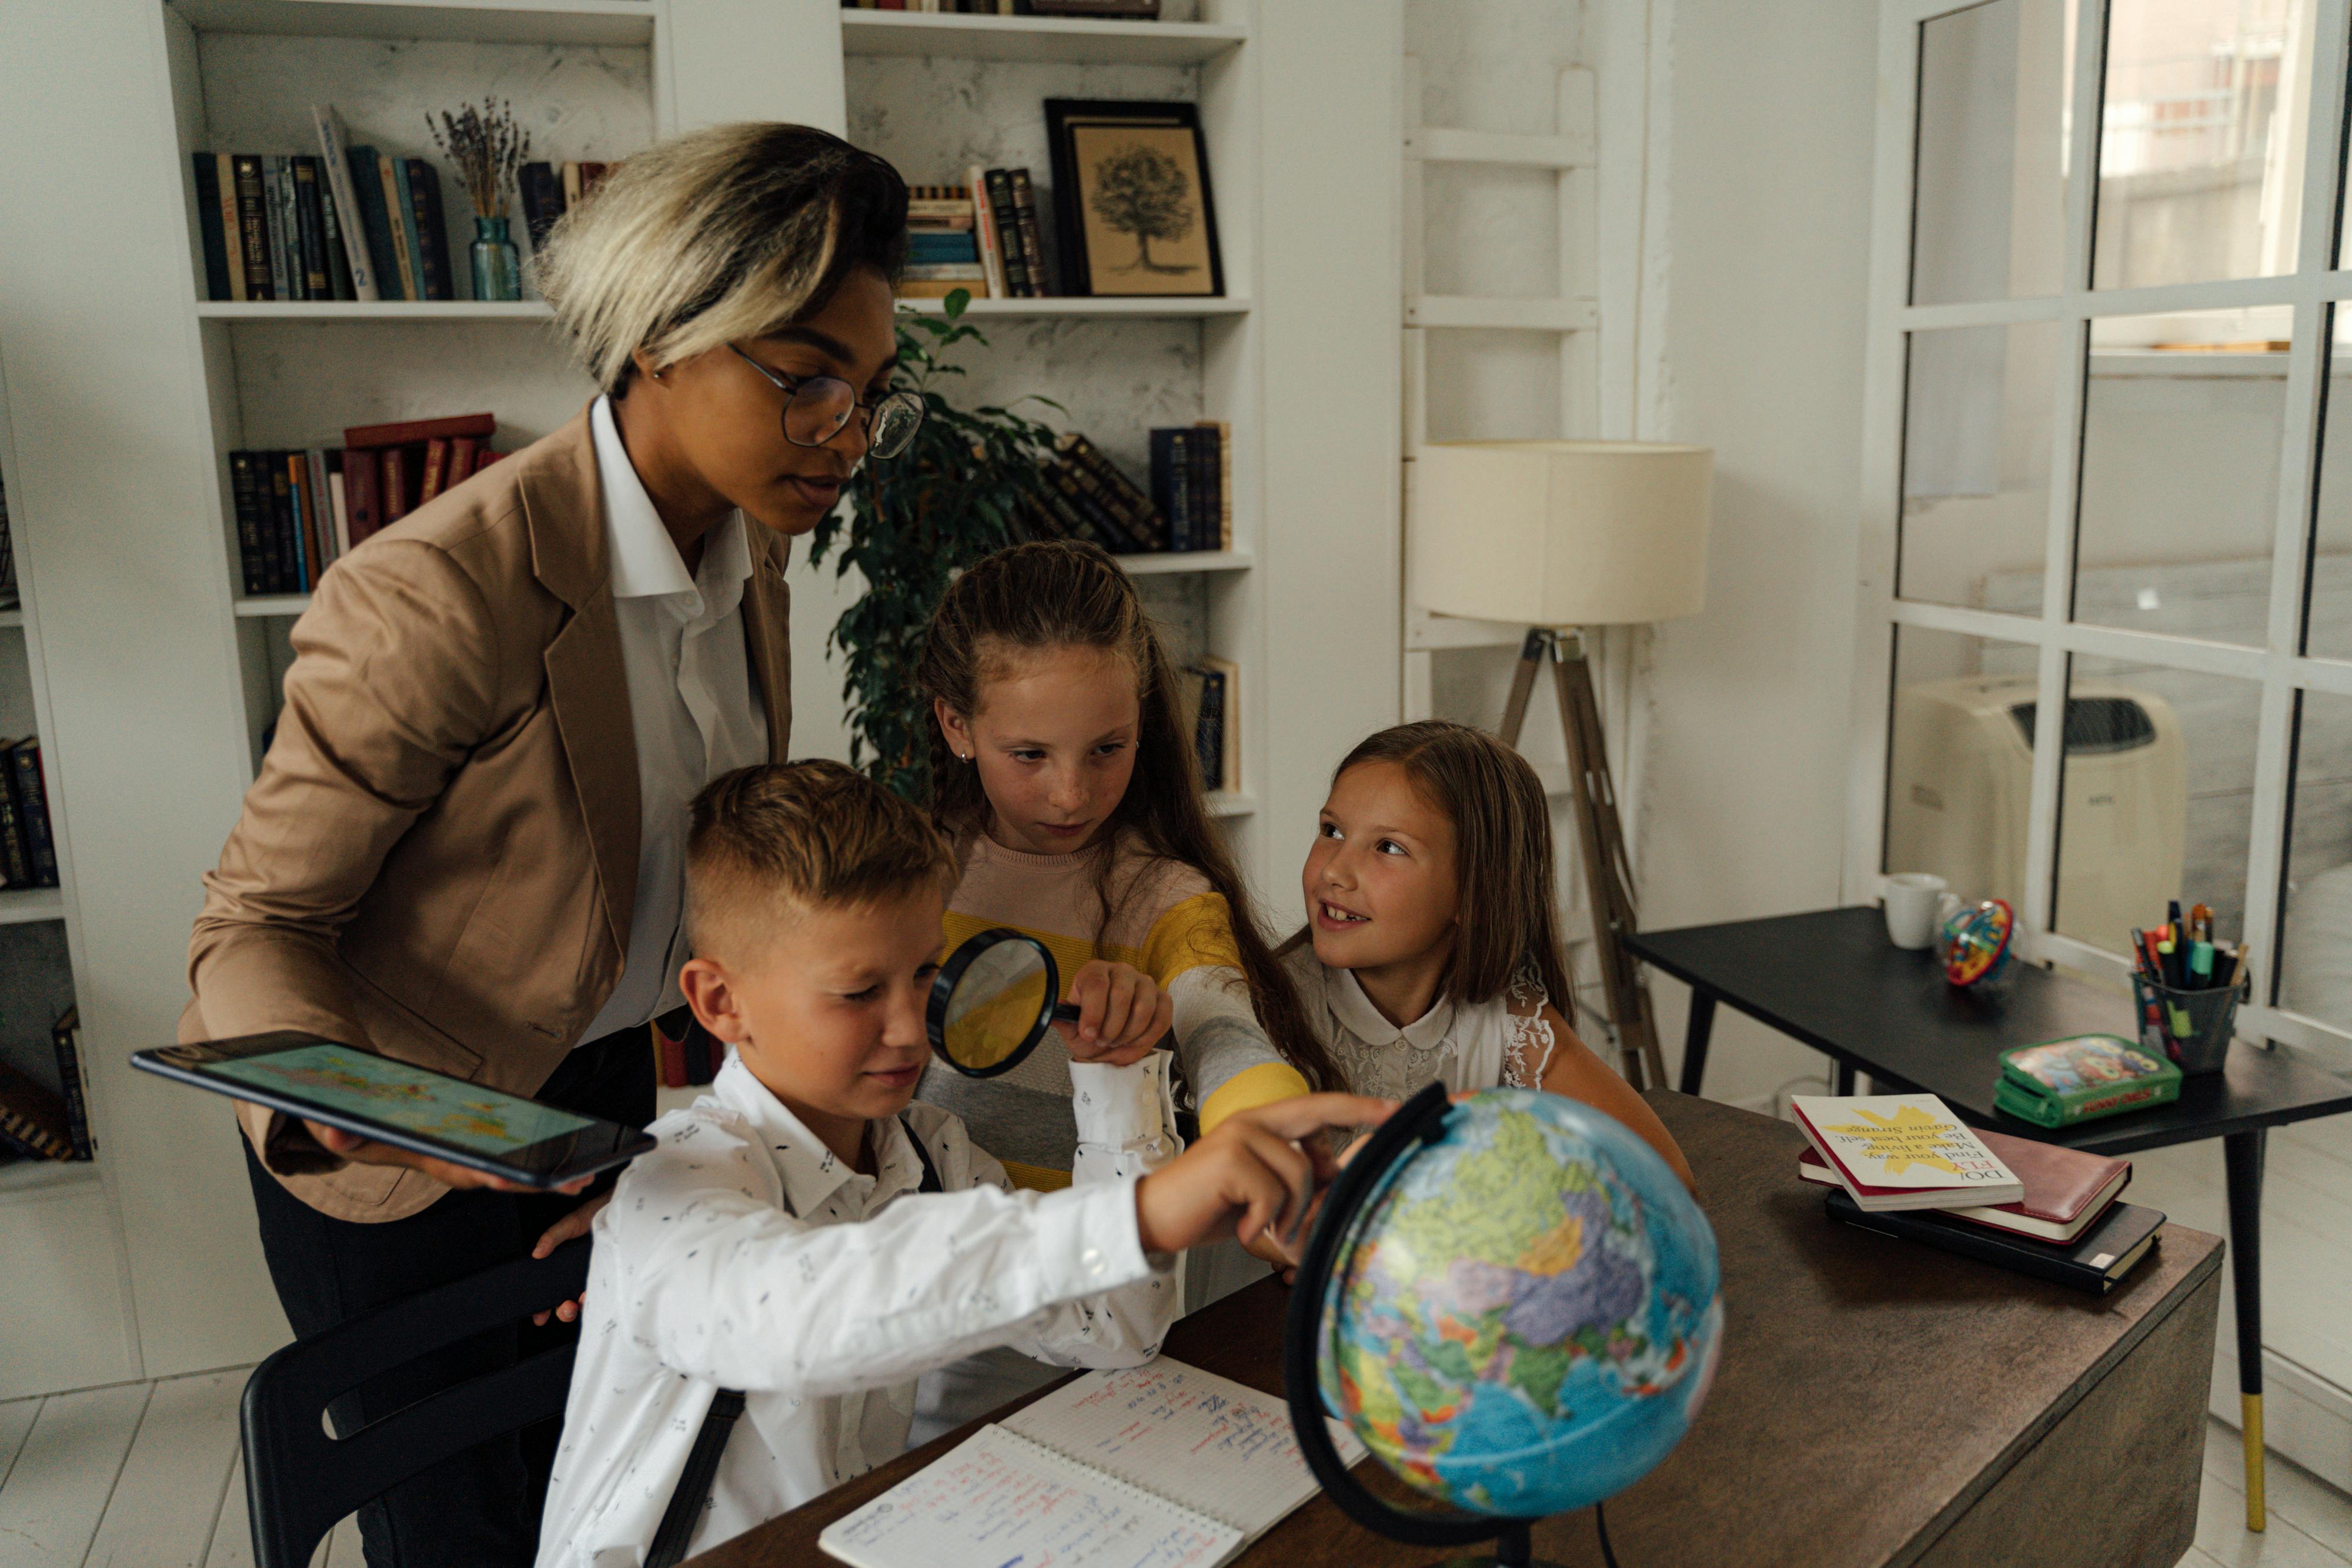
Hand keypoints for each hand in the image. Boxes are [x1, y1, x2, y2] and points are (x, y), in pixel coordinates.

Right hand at [303, 1121, 590, 1196]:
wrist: (362, 1123)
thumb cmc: (359, 1128)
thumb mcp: (345, 1130)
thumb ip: (341, 1133)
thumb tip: (334, 1134)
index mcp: (432, 1162)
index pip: (465, 1173)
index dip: (489, 1175)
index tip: (513, 1179)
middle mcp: (457, 1164)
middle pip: (501, 1175)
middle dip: (536, 1181)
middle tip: (577, 1181)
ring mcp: (470, 1156)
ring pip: (513, 1167)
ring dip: (547, 1171)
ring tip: (587, 1170)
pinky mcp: (479, 1144)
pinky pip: (512, 1150)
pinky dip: (538, 1151)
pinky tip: (571, 1142)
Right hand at [530, 1191, 611, 1324]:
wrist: (619, 1207)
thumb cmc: (594, 1213)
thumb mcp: (570, 1224)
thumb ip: (552, 1236)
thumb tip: (536, 1253)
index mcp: (562, 1265)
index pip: (549, 1290)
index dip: (542, 1307)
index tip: (539, 1317)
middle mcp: (576, 1274)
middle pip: (566, 1301)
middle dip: (563, 1311)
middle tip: (565, 1307)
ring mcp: (593, 1276)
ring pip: (583, 1301)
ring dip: (579, 1307)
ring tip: (579, 1302)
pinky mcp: (608, 1274)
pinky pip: (602, 1292)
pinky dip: (597, 1296)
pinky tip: (592, 1292)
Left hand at [1058, 961, 1172, 1066]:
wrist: (1109, 1046)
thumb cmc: (1090, 1033)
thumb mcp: (1072, 1031)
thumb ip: (1064, 1021)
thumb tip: (1053, 1012)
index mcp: (1094, 971)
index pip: (1097, 984)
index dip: (1093, 1012)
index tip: (1089, 1035)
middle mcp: (1121, 970)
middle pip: (1121, 995)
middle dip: (1111, 1027)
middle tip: (1102, 1041)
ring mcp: (1145, 983)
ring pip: (1143, 1007)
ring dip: (1128, 1033)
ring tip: (1116, 1041)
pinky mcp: (1163, 999)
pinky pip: (1161, 1017)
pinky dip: (1146, 1037)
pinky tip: (1133, 1042)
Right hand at [1134, 1093, 1396, 1258]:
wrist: (1154, 1219)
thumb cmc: (1209, 1206)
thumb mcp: (1259, 1190)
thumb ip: (1293, 1176)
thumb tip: (1339, 1174)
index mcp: (1260, 1124)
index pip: (1316, 1107)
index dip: (1356, 1106)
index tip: (1394, 1109)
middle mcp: (1251, 1121)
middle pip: (1316, 1115)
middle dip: (1359, 1114)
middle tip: (1393, 1118)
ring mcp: (1240, 1137)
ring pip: (1299, 1173)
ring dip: (1290, 1212)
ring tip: (1265, 1228)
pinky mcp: (1229, 1160)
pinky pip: (1274, 1195)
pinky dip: (1264, 1221)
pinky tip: (1242, 1227)